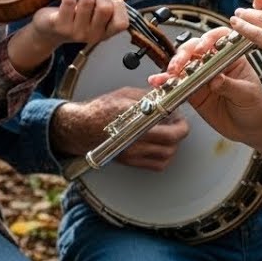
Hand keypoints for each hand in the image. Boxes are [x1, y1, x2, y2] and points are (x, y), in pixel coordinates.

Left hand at [29, 0, 129, 49]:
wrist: (47, 31)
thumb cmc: (73, 16)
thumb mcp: (93, 9)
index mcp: (104, 33)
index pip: (122, 23)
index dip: (118, 5)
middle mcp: (92, 35)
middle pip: (105, 8)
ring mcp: (75, 32)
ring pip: (87, 0)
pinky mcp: (59, 25)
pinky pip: (69, 0)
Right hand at [51, 86, 187, 170]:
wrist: (81, 127)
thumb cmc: (99, 110)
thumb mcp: (125, 95)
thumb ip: (147, 97)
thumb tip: (165, 97)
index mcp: (134, 119)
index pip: (166, 124)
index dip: (178, 120)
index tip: (179, 114)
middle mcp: (134, 139)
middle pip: (171, 142)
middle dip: (180, 131)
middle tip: (178, 122)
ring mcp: (133, 153)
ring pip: (167, 156)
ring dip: (173, 145)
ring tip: (169, 133)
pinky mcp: (131, 162)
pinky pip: (157, 165)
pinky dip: (164, 157)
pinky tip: (161, 145)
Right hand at [149, 28, 261, 142]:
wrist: (252, 130)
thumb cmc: (257, 108)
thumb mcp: (247, 95)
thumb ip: (230, 86)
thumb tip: (215, 79)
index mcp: (232, 57)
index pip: (219, 38)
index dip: (209, 39)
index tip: (202, 47)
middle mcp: (214, 63)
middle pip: (195, 49)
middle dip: (184, 54)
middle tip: (180, 65)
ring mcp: (202, 77)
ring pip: (183, 65)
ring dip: (172, 67)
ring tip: (167, 75)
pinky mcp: (193, 92)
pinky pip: (177, 85)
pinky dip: (166, 83)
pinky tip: (159, 83)